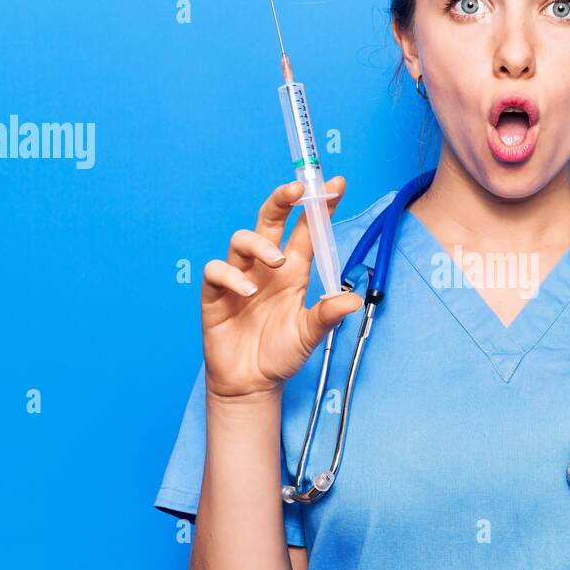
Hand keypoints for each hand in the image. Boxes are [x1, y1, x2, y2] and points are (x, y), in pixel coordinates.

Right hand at [200, 176, 363, 400]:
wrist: (251, 383)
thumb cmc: (281, 354)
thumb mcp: (310, 336)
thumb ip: (327, 316)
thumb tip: (353, 299)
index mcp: (294, 271)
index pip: (307, 231)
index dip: (319, 208)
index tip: (336, 185)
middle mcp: (267, 268)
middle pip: (271, 221)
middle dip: (282, 200)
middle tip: (296, 188)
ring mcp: (240, 277)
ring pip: (242, 239)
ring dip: (259, 244)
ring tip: (276, 262)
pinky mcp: (216, 294)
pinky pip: (216, 270)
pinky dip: (230, 275)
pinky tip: (247, 291)